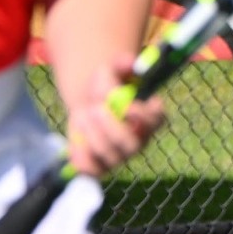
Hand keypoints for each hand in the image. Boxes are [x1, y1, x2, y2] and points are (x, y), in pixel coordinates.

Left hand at [66, 57, 165, 177]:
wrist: (89, 105)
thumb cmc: (106, 88)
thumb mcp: (112, 69)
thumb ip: (122, 63)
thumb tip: (132, 62)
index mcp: (150, 117)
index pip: (156, 120)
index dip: (145, 115)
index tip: (128, 105)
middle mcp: (139, 140)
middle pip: (131, 143)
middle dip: (111, 126)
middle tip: (95, 108)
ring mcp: (121, 156)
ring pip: (109, 154)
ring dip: (91, 134)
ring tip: (83, 115)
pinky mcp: (101, 167)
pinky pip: (92, 170)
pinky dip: (81, 157)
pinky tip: (76, 140)